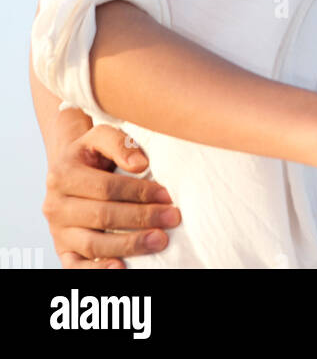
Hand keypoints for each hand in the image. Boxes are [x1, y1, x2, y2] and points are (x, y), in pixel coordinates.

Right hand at [42, 124, 180, 267]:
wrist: (68, 170)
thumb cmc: (92, 153)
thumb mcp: (101, 136)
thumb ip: (120, 143)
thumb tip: (140, 165)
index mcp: (63, 174)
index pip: (106, 187)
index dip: (138, 192)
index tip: (166, 195)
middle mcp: (55, 205)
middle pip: (103, 216)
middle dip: (141, 218)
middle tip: (172, 218)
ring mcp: (57, 231)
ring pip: (93, 244)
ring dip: (129, 245)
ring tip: (159, 240)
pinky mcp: (62, 250)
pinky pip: (76, 267)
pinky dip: (98, 270)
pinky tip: (121, 268)